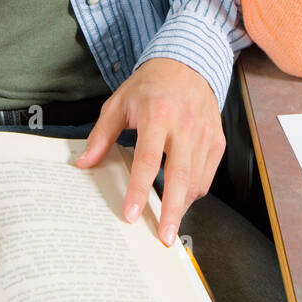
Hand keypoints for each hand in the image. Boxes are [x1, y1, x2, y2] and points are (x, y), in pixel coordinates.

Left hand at [75, 59, 224, 245]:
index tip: (132, 214)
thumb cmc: (151, 85)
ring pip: (196, 180)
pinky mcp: (217, 140)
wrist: (188, 63)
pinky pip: (207, 175)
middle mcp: (184, 125)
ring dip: (182, 205)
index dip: (140, 189)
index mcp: (157, 115)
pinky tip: (181, 196)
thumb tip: (84, 163)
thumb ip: (101, 135)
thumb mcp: (119, 103)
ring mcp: (205, 134)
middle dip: (172, 211)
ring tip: (169, 222)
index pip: (148, 159)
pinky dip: (194, 191)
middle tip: (164, 238)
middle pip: (180, 176)